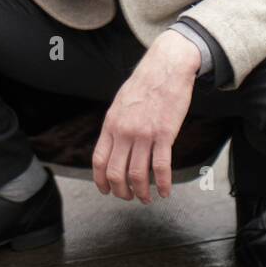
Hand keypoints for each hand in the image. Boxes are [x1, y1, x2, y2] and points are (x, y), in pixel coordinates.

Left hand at [92, 31, 199, 203]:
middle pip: (116, 173)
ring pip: (138, 175)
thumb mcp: (120, 104)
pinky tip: (165, 192)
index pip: (99, 160)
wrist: (166, 67)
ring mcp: (144, 134)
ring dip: (142, 192)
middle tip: (129, 197)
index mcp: (111, 124)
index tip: (106, 191)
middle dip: (121, 192)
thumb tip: (112, 145)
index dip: (101, 181)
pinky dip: (163, 184)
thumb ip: (115, 125)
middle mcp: (124, 132)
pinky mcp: (165, 134)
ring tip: (147, 198)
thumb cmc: (145, 84)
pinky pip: (162, 167)